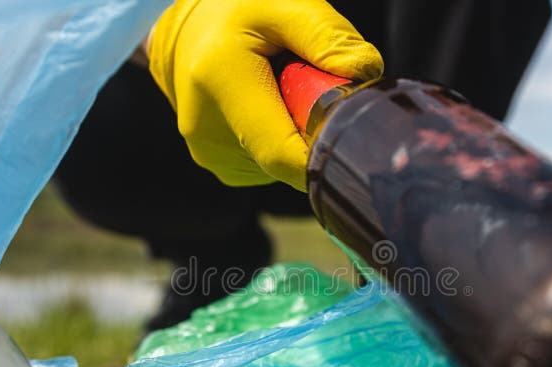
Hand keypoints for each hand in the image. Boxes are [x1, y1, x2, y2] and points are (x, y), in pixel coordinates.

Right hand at [147, 0, 382, 190]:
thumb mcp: (280, 5)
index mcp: (221, 83)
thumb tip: (365, 73)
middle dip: (313, 129)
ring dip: (295, 133)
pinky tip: (268, 108)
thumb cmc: (235, 13)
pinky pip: (270, 164)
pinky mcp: (222, 165)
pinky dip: (281, 138)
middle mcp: (208, 132)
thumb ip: (325, 36)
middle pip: (290, 158)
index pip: (283, 153)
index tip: (349, 135)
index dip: (324, 154)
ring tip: (280, 93)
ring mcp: (212, 155)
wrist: (186, 33)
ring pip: (283, 164)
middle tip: (308, 89)